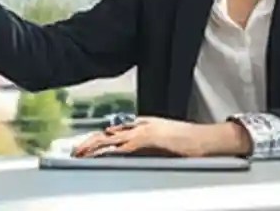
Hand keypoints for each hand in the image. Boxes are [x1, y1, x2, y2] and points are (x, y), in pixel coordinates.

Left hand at [71, 116, 250, 158]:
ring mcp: (145, 131)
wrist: (204, 139)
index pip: (112, 132)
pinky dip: (114, 149)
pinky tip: (104, 153)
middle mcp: (140, 125)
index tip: (82, 148)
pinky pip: (128, 144)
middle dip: (89, 142)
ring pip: (113, 137)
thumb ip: (144, 142)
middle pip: (108, 133)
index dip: (95, 139)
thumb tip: (127, 147)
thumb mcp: (160, 140)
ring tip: (81, 152)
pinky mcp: (151, 139)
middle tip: (75, 151)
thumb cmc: (186, 141)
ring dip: (95, 146)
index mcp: (141, 125)